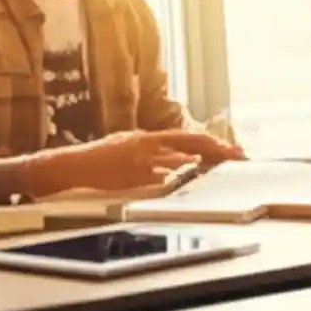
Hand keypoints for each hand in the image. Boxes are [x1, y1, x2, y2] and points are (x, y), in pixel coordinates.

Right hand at [25, 129, 244, 196]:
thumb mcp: (130, 146)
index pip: (185, 137)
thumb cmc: (103, 157)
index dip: (208, 141)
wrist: (77, 164)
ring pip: (172, 154)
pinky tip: (183, 169)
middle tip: (233, 153)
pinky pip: (155, 171)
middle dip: (213, 147)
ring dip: (196, 156)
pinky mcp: (131, 172)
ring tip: (216, 156)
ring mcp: (140, 158)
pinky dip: (170, 169)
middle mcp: (148, 144)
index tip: (228, 147)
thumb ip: (151, 151)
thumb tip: (172, 159)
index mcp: (148, 137)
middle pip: (186, 142)